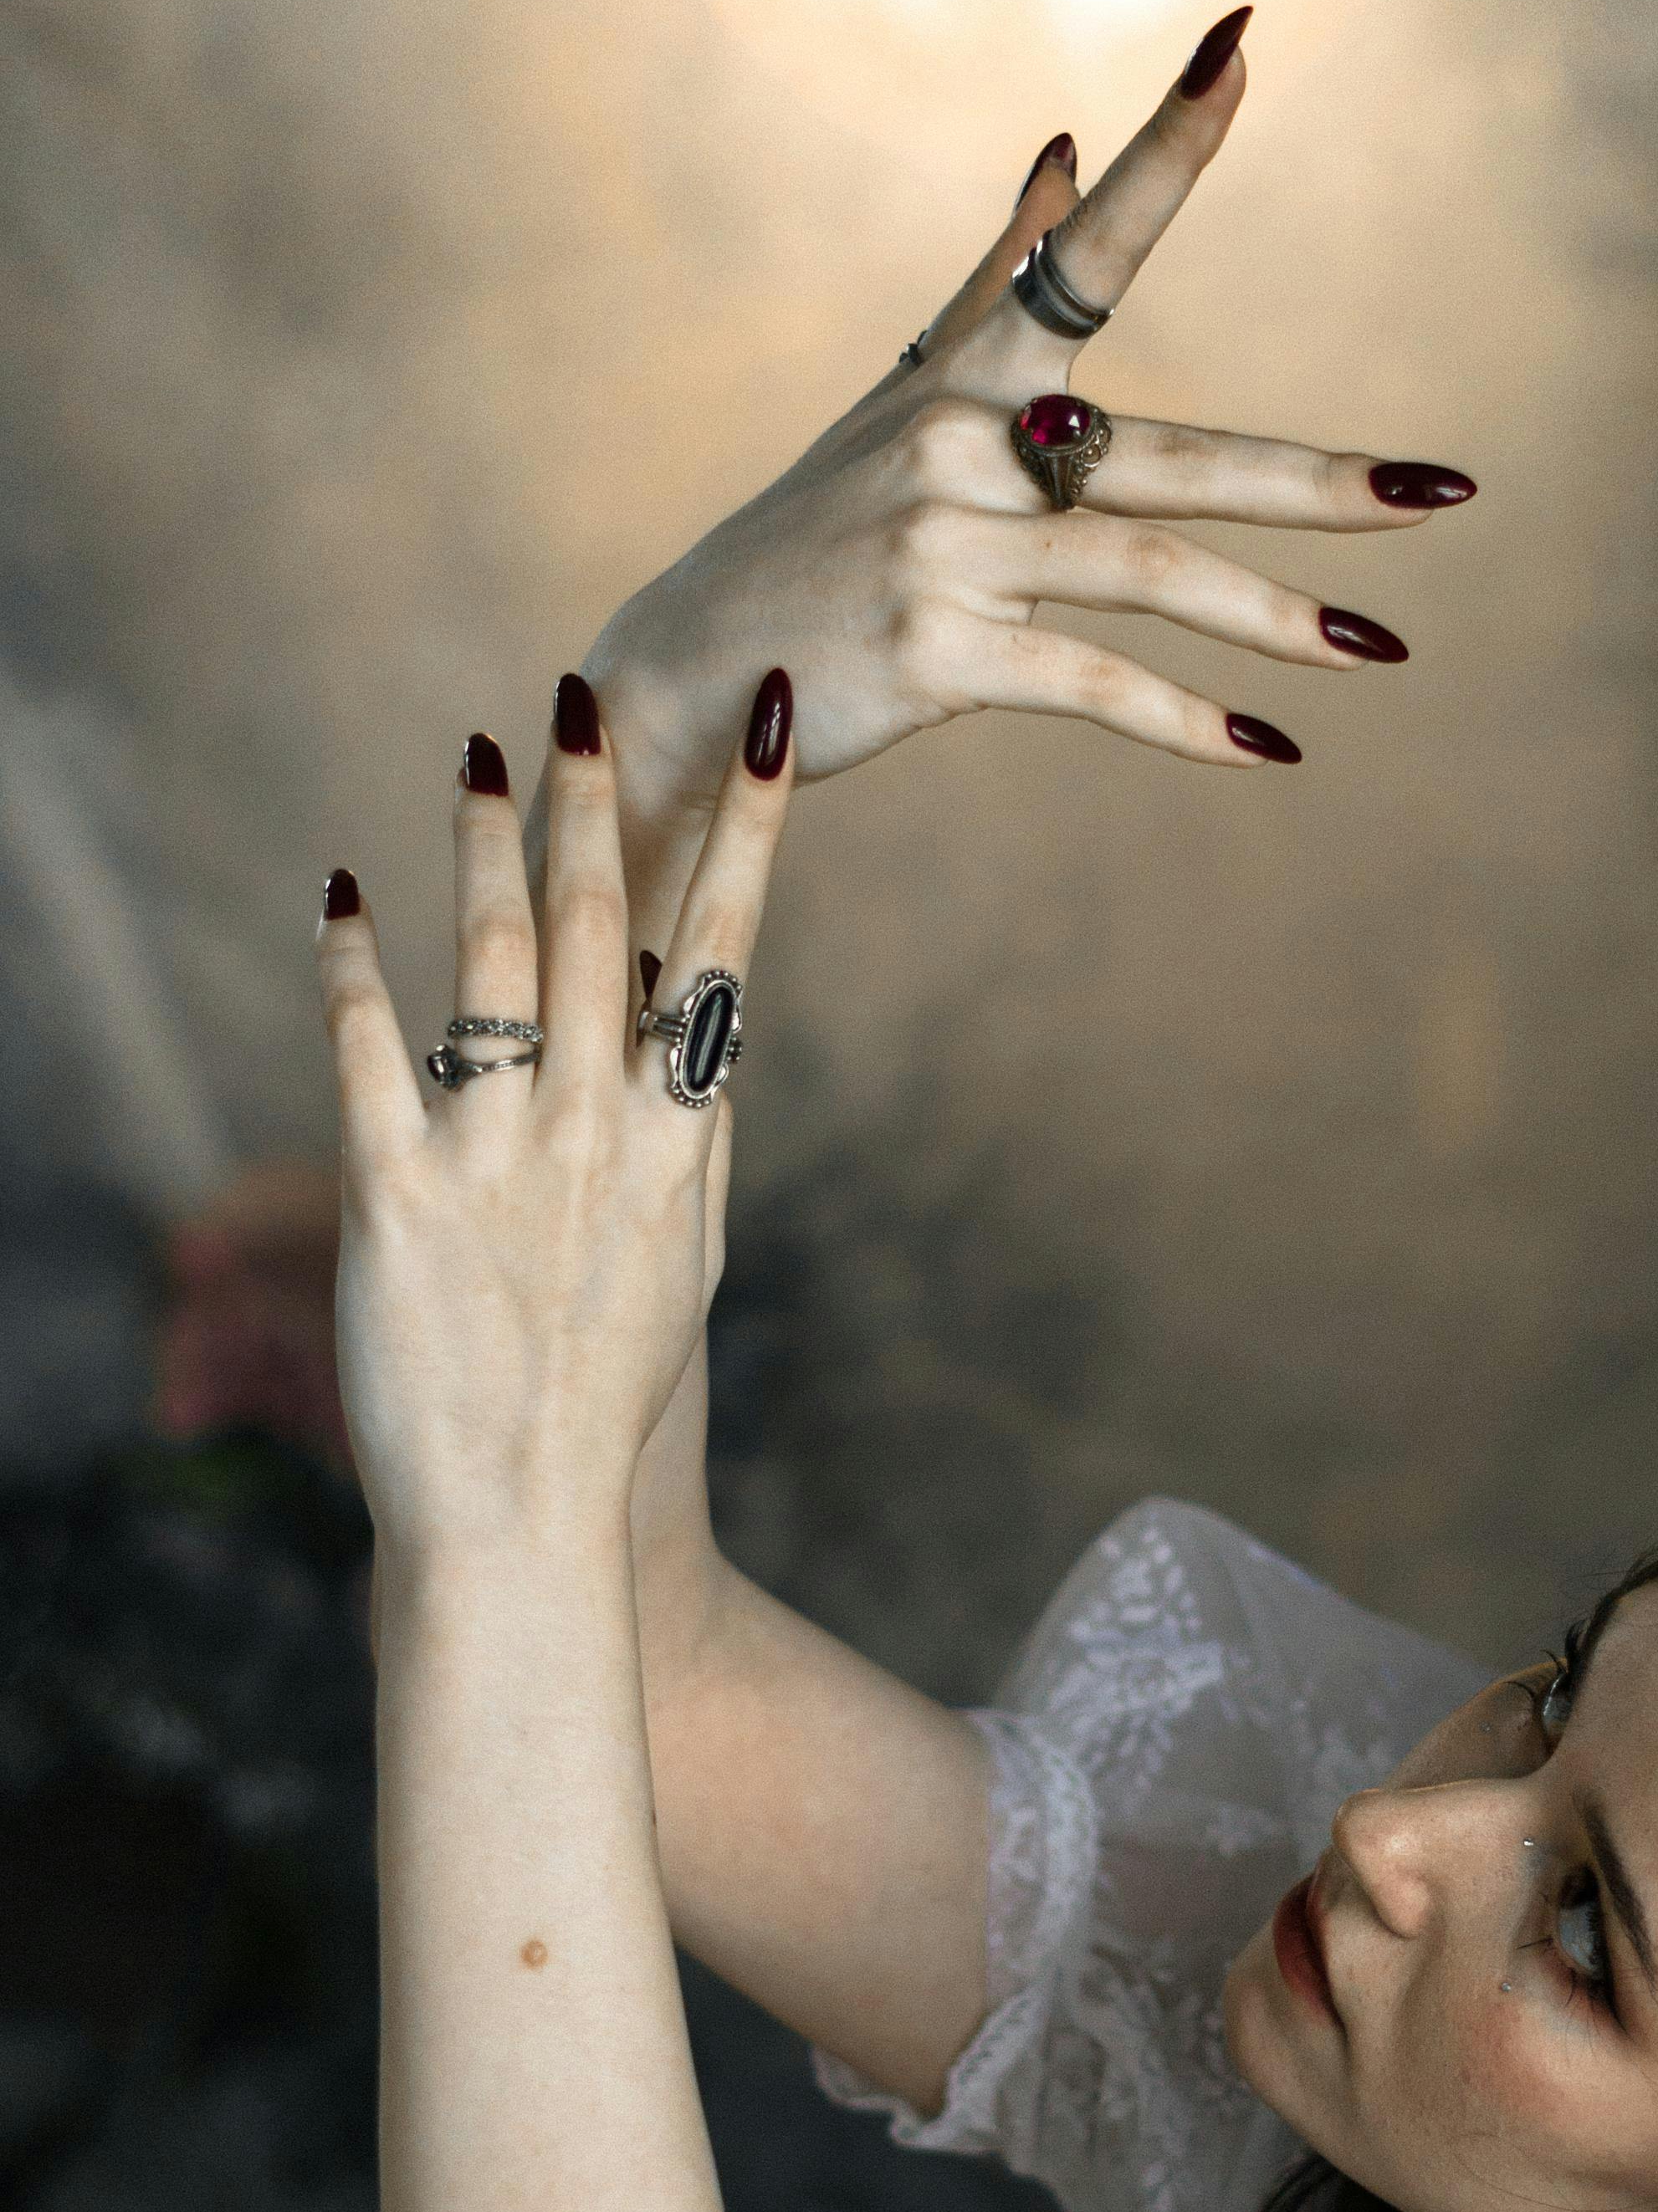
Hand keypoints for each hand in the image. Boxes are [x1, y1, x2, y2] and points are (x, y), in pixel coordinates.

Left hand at [320, 669, 792, 1558]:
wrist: (524, 1515)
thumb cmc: (610, 1396)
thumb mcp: (686, 1260)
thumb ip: (695, 1134)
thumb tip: (708, 1018)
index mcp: (678, 1147)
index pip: (724, 957)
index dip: (743, 832)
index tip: (759, 730)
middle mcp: (597, 1137)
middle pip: (605, 930)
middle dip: (597, 800)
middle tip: (584, 696)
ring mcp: (498, 1162)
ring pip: (495, 963)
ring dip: (485, 843)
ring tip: (479, 754)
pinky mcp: (397, 1197)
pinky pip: (370, 1050)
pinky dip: (354, 962)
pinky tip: (343, 893)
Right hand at [579, 7, 1475, 938]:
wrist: (691, 676)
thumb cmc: (811, 540)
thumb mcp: (900, 403)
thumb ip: (994, 284)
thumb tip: (1062, 143)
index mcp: (970, 378)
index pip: (1088, 249)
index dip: (1165, 148)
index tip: (1245, 40)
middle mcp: (962, 446)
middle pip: (1175, 455)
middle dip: (1321, 481)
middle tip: (1450, 491)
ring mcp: (945, 548)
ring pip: (1150, 574)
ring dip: (1277, 621)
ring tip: (1383, 651)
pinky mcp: (937, 653)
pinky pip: (1092, 683)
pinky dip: (1186, 722)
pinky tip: (1271, 748)